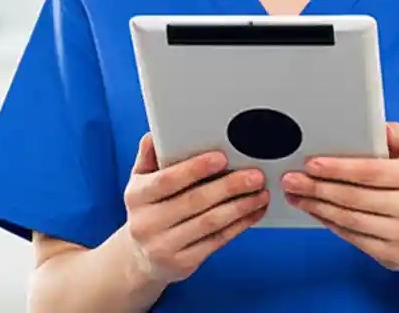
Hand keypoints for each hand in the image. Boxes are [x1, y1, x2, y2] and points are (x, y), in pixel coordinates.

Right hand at [122, 133, 269, 284]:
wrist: (140, 258)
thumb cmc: (149, 210)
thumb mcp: (141, 183)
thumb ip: (150, 158)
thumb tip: (154, 134)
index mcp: (137, 197)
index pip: (166, 180)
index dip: (194, 168)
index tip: (221, 157)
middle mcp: (147, 223)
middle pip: (194, 201)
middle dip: (229, 186)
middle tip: (255, 175)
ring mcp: (164, 246)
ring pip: (210, 222)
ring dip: (241, 206)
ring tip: (261, 192)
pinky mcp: (183, 263)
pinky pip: (217, 240)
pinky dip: (240, 225)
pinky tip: (255, 211)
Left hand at [282, 122, 398, 271]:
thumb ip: (396, 137)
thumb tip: (377, 126)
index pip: (372, 171)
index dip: (339, 168)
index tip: (312, 163)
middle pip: (355, 197)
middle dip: (318, 187)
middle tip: (292, 179)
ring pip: (350, 219)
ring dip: (317, 207)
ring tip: (296, 195)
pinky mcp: (390, 254)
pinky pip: (352, 237)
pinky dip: (328, 223)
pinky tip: (314, 211)